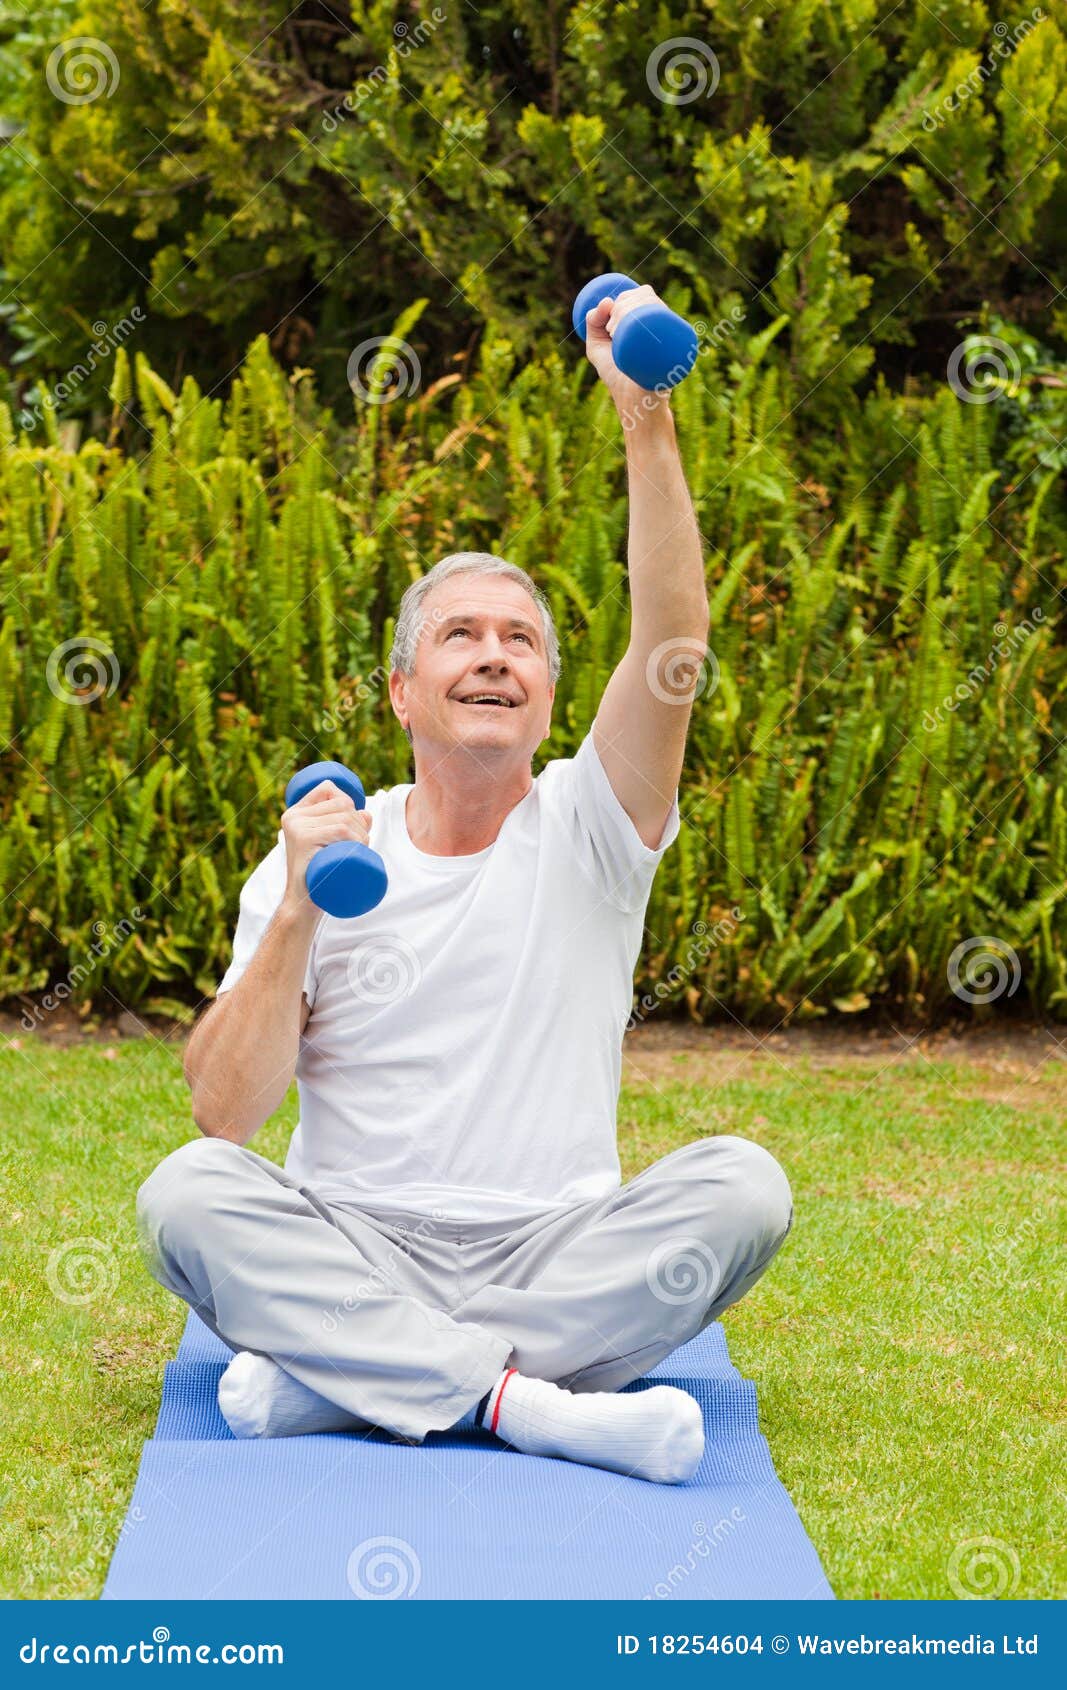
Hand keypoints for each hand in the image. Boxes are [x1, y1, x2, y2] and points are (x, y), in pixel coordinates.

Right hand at [280, 780, 372, 910]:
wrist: (303, 903)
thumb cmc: (320, 875)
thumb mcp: (329, 844)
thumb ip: (347, 825)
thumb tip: (367, 813)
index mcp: (295, 813)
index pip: (328, 788)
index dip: (348, 800)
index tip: (354, 824)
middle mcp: (293, 817)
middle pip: (342, 802)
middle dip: (361, 822)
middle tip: (360, 845)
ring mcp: (297, 828)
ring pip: (345, 818)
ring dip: (362, 834)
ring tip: (359, 852)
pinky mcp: (303, 840)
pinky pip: (339, 829)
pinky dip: (355, 839)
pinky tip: (357, 850)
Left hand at [582, 284, 671, 427]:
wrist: (636, 404)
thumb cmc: (618, 378)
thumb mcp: (597, 348)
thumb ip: (593, 323)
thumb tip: (605, 300)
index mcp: (650, 322)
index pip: (643, 294)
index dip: (623, 297)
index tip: (608, 320)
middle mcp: (663, 326)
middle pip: (647, 296)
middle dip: (621, 305)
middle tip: (611, 331)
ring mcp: (671, 337)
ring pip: (653, 305)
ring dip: (628, 311)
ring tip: (616, 334)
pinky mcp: (676, 350)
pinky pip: (665, 321)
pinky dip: (646, 316)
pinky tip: (632, 328)